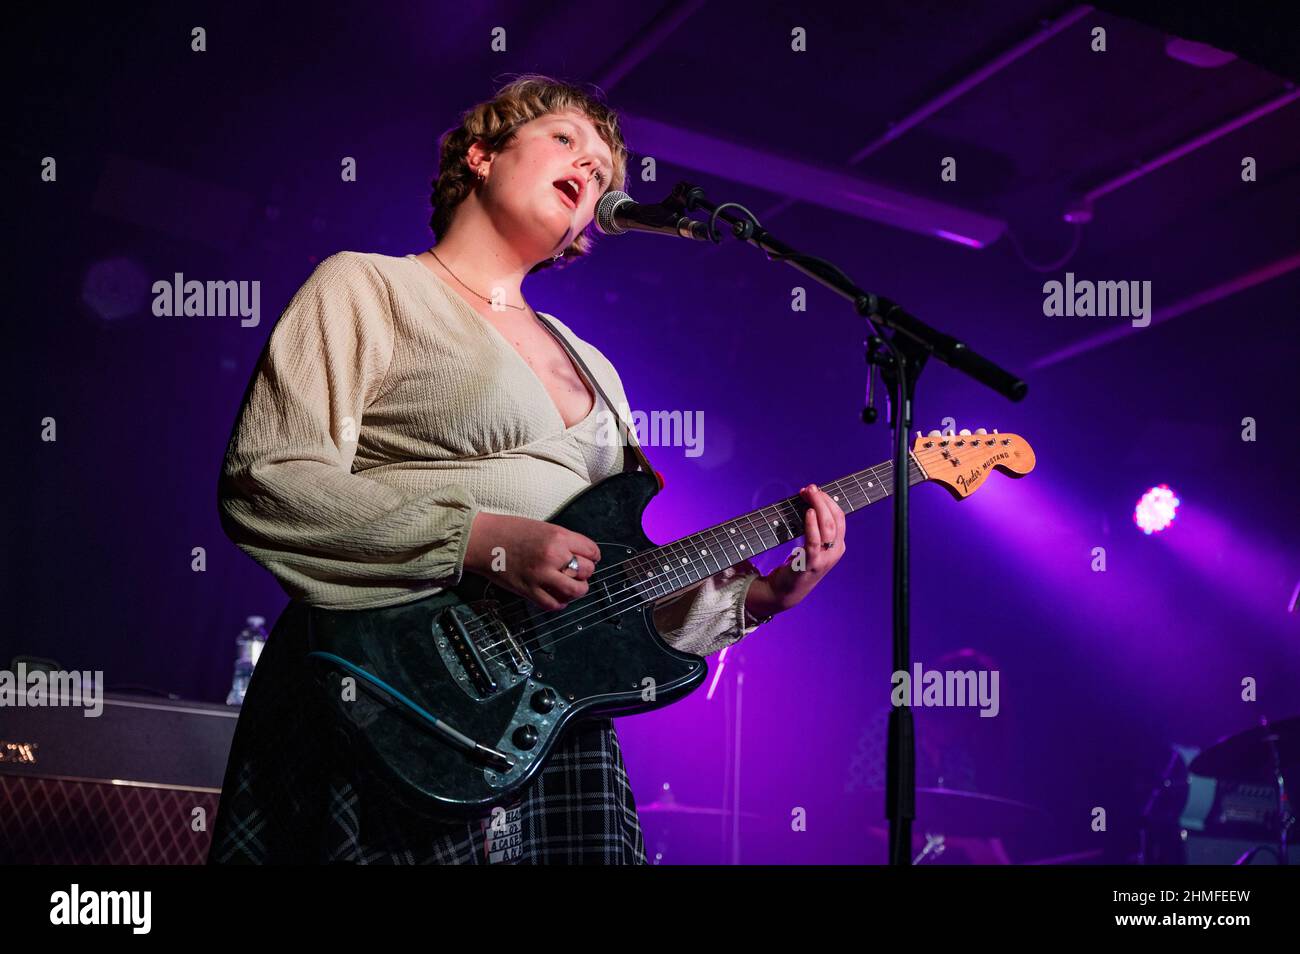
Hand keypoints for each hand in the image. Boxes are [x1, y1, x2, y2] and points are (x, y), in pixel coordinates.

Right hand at [464, 512, 601, 611]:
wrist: (482, 540)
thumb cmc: (510, 530)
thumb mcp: (543, 527)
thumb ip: (563, 541)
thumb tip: (579, 556)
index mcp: (559, 536)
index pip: (591, 550)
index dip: (593, 556)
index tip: (589, 559)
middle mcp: (553, 556)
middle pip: (587, 571)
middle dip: (585, 573)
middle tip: (578, 572)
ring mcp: (541, 575)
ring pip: (576, 590)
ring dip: (578, 590)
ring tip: (572, 587)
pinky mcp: (529, 590)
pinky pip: (553, 604)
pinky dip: (560, 603)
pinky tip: (558, 597)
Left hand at [745, 483, 846, 617]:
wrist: (786, 591)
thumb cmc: (797, 564)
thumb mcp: (811, 545)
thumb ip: (814, 526)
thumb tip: (808, 498)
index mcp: (838, 545)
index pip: (839, 517)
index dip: (827, 500)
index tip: (814, 489)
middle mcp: (835, 551)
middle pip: (835, 519)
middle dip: (823, 500)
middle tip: (810, 488)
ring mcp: (825, 558)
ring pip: (827, 527)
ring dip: (817, 507)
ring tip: (807, 494)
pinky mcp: (810, 564)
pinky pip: (814, 541)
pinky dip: (811, 525)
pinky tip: (807, 512)